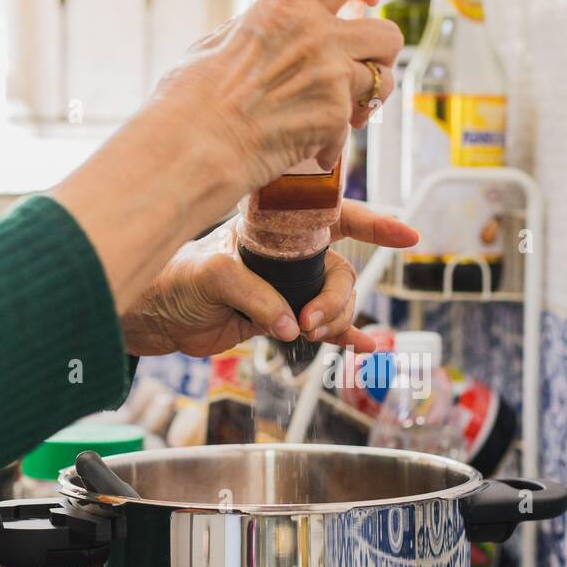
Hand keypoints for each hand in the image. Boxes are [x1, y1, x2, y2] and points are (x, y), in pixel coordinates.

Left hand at [122, 201, 418, 357]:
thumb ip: (255, 296)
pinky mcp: (282, 318)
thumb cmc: (177, 278)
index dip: (374, 224)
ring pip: (335, 302)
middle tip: (310, 324)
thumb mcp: (213, 276)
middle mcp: (287, 255)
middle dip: (338, 298)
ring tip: (310, 337)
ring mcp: (287, 287)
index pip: (334, 216)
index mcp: (275, 229)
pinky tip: (361, 349)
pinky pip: (323, 328)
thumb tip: (288, 325)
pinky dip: (343, 338)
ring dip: (335, 321)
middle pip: (341, 271)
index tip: (408, 236)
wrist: (158, 317)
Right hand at [151, 0, 401, 196]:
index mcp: (289, 4)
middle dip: (382, 52)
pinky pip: (352, 128)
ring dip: (370, 96)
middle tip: (364, 66)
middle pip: (388, 34)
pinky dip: (334, 142)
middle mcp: (318, 35)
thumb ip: (260, 30)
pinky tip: (313, 148)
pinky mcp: (335, 119)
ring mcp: (332, 78)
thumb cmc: (193, 97)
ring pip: (383, 83)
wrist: (195, 147)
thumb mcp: (222, 40)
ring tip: (348, 111)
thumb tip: (271, 33)